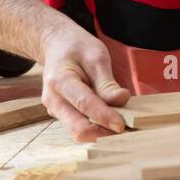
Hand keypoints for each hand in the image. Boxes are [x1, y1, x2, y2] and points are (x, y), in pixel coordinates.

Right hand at [39, 22, 130, 140]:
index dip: (104, 116)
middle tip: (125, 131)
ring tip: (121, 125)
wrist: (56, 45)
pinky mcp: (61, 114)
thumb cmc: (76, 47)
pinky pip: (79, 126)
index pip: (84, 104)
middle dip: (102, 134)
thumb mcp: (96, 55)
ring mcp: (55, 109)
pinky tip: (110, 120)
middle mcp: (53, 99)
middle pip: (77, 128)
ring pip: (78, 131)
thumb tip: (121, 99)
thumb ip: (107, 81)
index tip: (122, 125)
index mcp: (60, 80)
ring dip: (100, 132)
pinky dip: (95, 127)